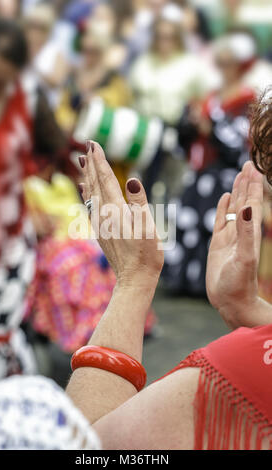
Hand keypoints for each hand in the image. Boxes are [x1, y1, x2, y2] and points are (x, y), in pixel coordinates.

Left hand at [78, 142, 163, 288]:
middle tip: (86, 145)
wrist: (134, 279)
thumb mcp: (147, 227)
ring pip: (90, 193)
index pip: (105, 179)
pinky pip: (90, 205)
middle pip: (95, 183)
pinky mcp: (101, 231)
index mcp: (115, 210)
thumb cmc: (146, 254)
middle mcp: (103, 215)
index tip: (93, 144)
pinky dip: (87, 193)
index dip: (99, 161)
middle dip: (91, 163)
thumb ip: (138, 202)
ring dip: (87, 176)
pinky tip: (86, 189)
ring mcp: (100, 223)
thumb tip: (131, 179)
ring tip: (81, 161)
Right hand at [206, 161, 263, 328]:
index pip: (252, 203)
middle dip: (246, 183)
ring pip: (234, 208)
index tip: (252, 166)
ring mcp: (229, 237)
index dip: (253, 185)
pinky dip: (223, 208)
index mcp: (249, 232)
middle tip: (247, 164)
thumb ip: (245, 233)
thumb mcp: (244, 257)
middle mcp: (241, 231)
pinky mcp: (218, 244)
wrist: (230, 302)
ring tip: (238, 176)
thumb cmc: (239, 283)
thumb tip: (246, 207)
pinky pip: (221, 221)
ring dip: (236, 192)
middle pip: (245, 201)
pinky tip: (225, 199)